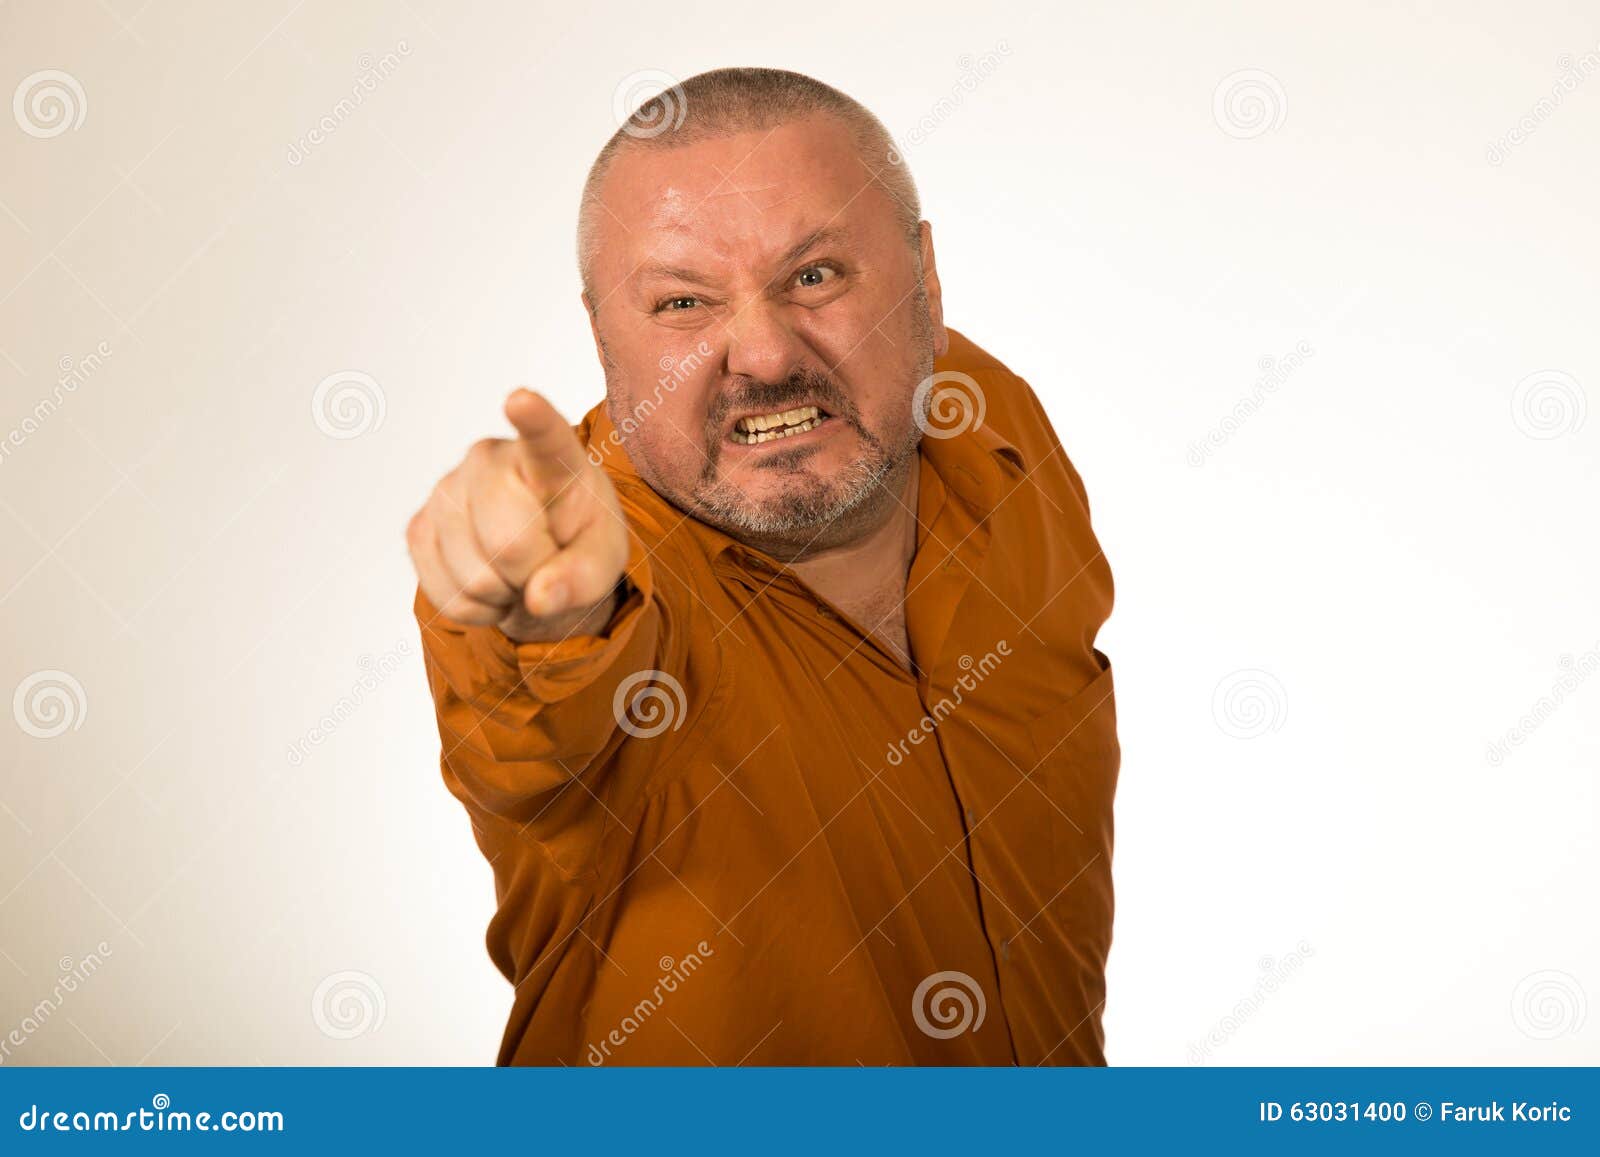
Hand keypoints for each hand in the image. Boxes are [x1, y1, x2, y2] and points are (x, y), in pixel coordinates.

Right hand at [407, 389, 628, 641]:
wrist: (536, 557)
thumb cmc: (576, 540)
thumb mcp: (603, 559)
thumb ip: (585, 576)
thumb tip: (541, 596)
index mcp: (550, 457)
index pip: (543, 436)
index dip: (532, 419)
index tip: (520, 400)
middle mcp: (490, 460)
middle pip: (509, 541)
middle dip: (532, 573)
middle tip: (545, 565)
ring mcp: (446, 490)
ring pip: (475, 577)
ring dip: (503, 593)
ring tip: (517, 570)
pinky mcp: (418, 527)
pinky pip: (447, 595)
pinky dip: (476, 608)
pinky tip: (490, 581)